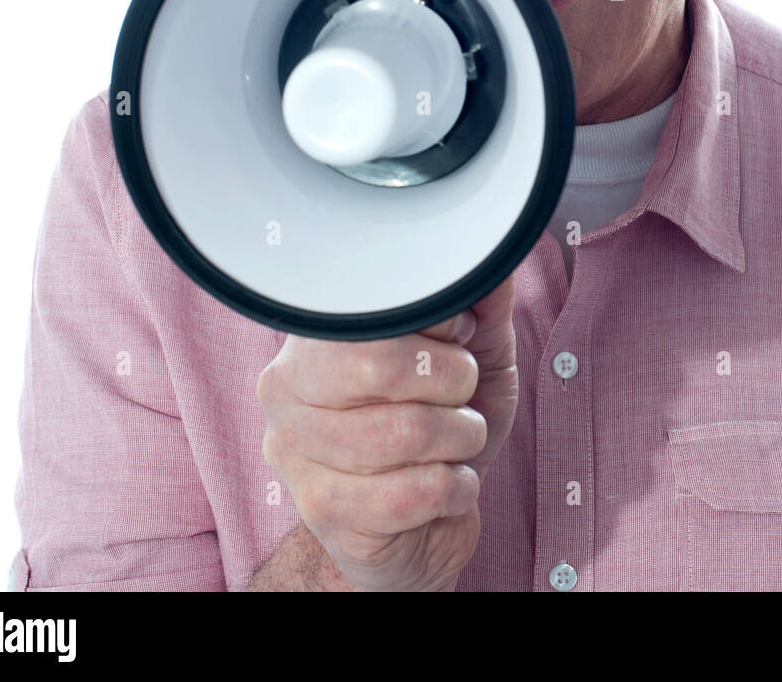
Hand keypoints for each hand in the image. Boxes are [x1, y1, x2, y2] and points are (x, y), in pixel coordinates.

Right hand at [256, 275, 517, 591]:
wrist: (424, 523)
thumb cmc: (442, 422)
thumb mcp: (474, 353)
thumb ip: (479, 302)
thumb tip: (493, 257)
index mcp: (320, 333)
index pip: (380, 308)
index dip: (441, 326)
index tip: (458, 337)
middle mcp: (288, 385)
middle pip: (381, 366)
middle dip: (454, 383)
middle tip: (461, 395)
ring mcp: (295, 451)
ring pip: (404, 432)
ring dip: (460, 439)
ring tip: (458, 441)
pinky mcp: (321, 512)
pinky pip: (411, 493)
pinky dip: (454, 488)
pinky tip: (449, 485)